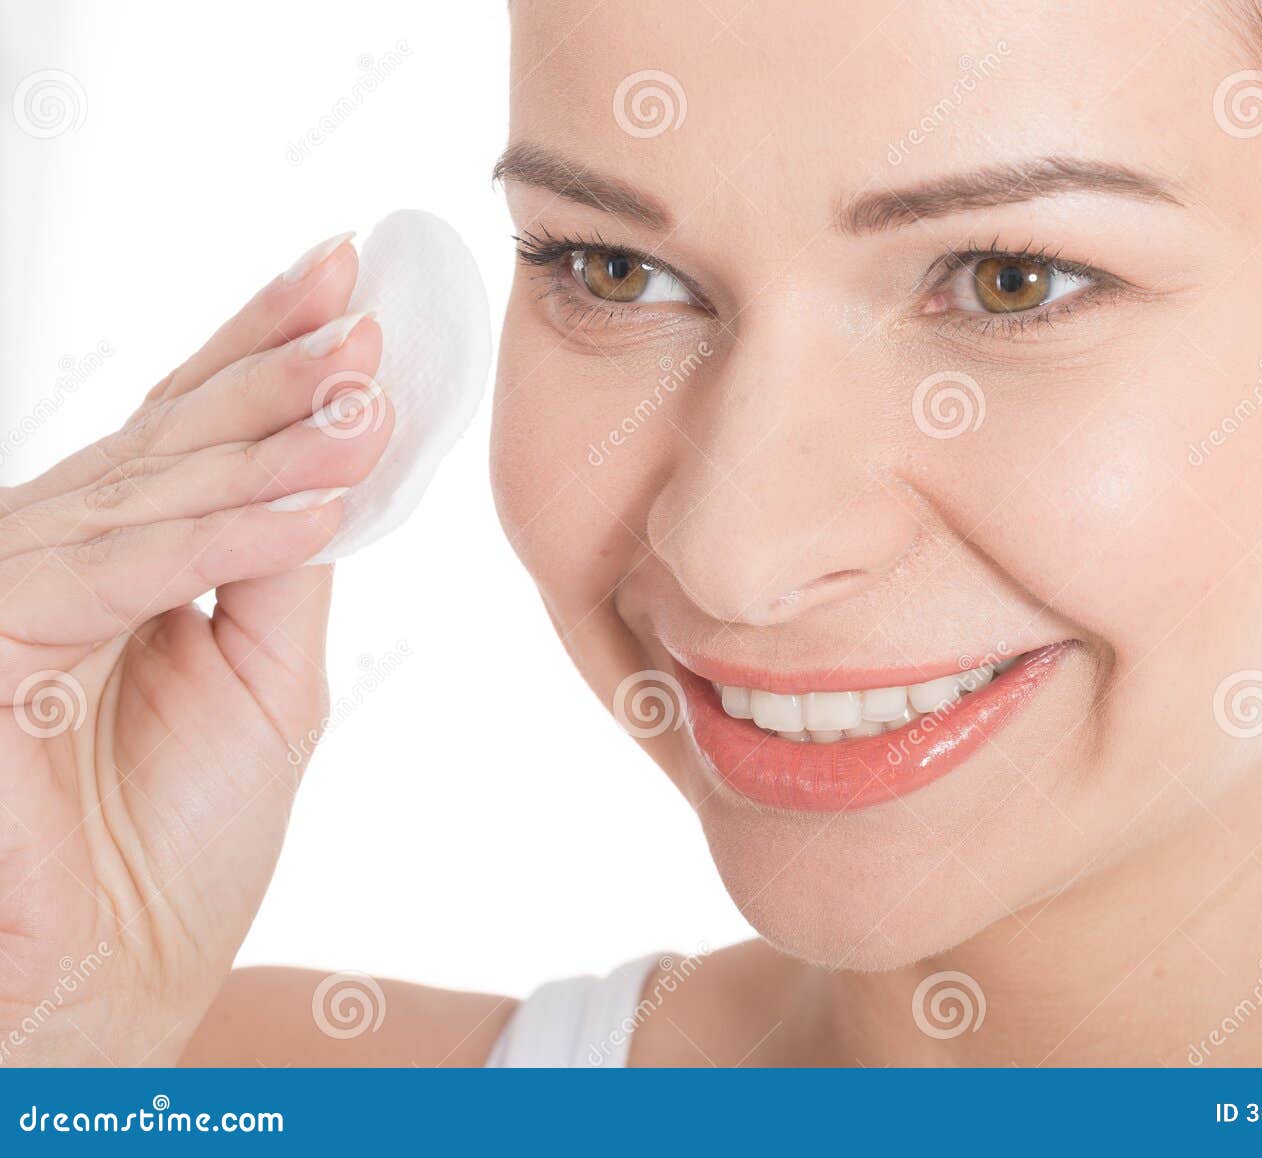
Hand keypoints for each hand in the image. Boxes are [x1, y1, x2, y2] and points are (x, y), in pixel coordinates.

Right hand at [0, 235, 391, 1064]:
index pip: (191, 432)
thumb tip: (328, 456)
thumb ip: (279, 561)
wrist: (116, 981)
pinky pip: (115, 576)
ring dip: (268, 444)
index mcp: (115, 558)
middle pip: (169, 439)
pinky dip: (222, 537)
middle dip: (273, 372)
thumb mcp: (264, 676)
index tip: (345, 280)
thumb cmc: (178, 842)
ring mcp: (9, 596)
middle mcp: (52, 556)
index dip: (262, 350)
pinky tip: (317, 502)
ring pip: (148, 494)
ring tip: (366, 400)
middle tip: (362, 314)